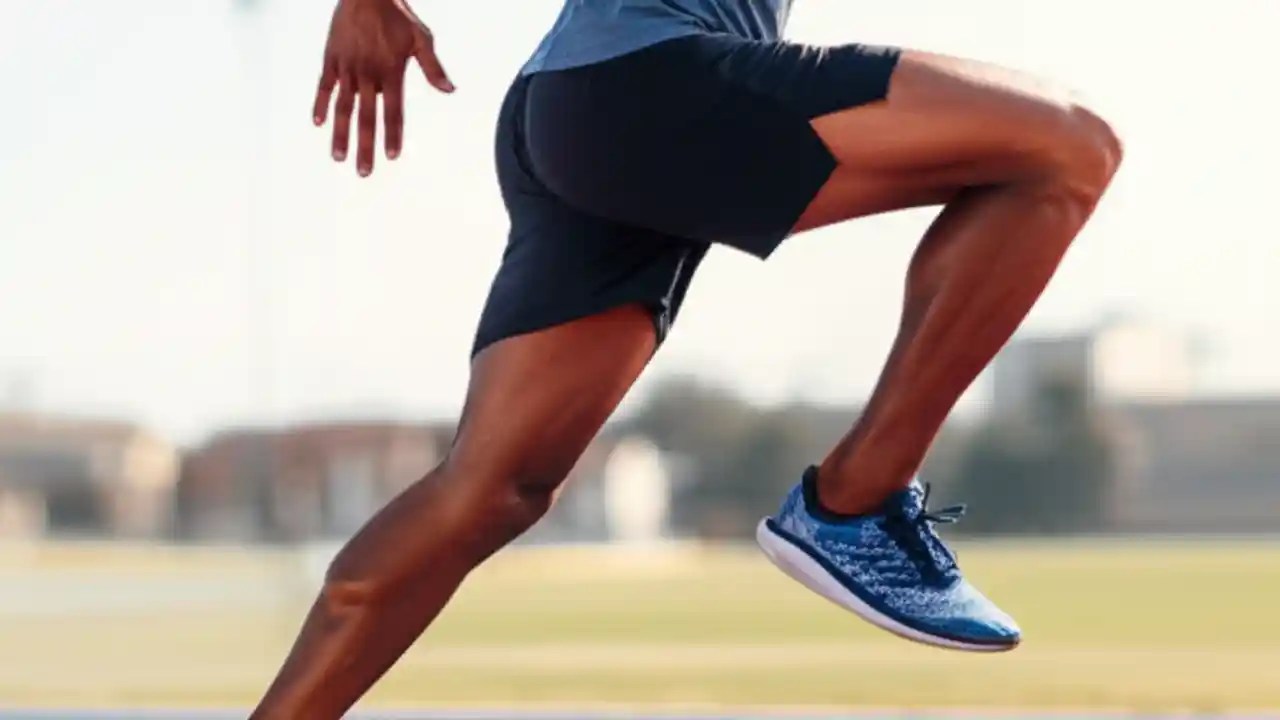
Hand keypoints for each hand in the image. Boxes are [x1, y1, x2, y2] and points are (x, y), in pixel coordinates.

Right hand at [313, 0, 453, 176]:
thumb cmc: (398, 15)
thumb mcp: (421, 38)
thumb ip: (432, 67)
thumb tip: (450, 90)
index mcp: (391, 73)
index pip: (393, 112)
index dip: (392, 134)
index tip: (391, 156)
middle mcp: (368, 75)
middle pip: (366, 118)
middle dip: (365, 147)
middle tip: (364, 172)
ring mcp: (347, 68)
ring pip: (342, 108)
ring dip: (340, 134)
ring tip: (338, 157)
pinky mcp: (331, 59)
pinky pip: (324, 86)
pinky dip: (321, 105)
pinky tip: (319, 124)